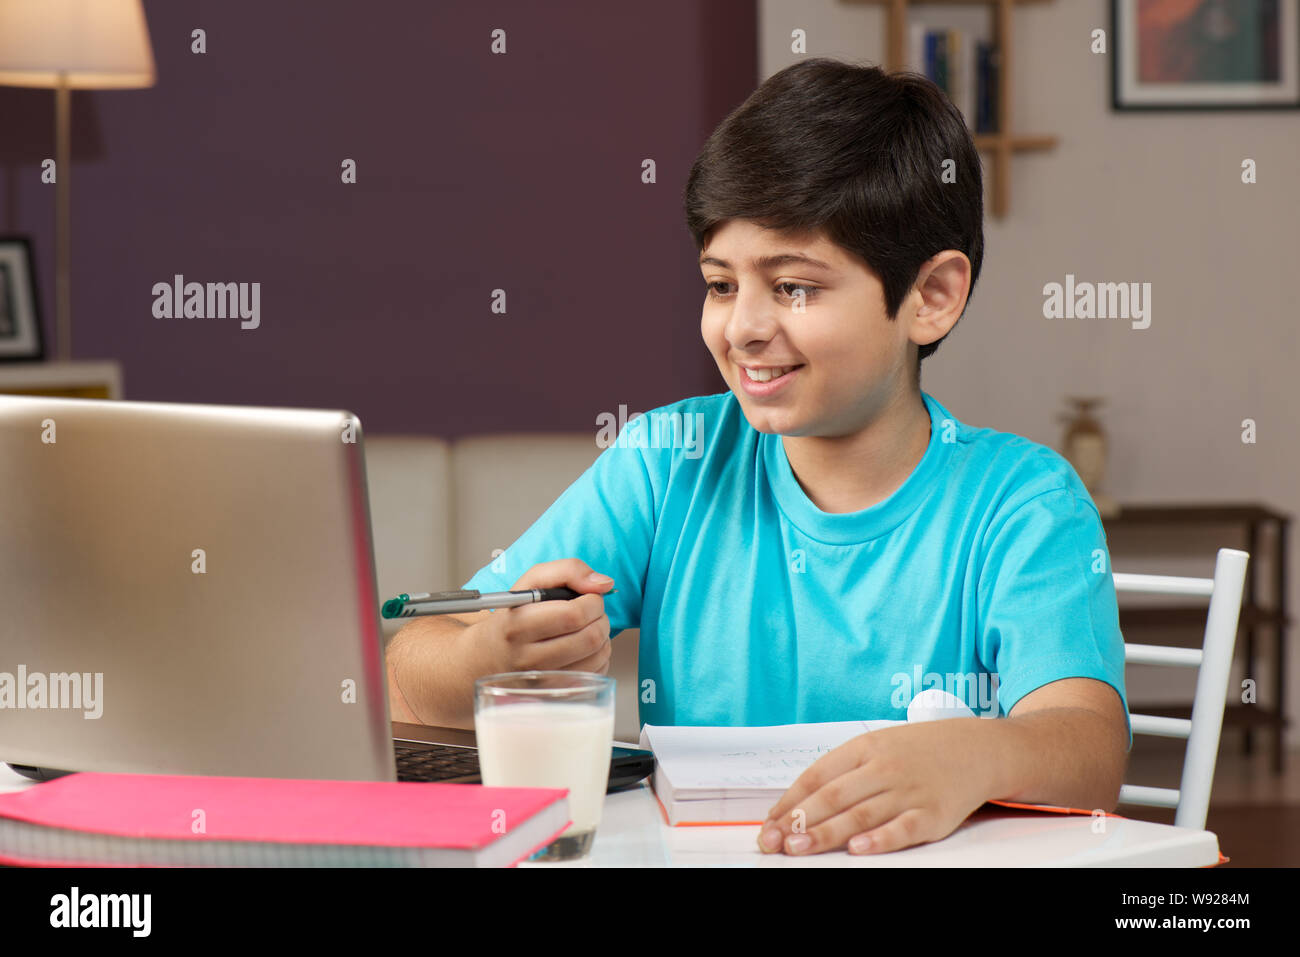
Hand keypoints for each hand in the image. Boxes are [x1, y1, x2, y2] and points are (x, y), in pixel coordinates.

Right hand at [468, 558, 614, 675]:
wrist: (486, 657)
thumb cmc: (513, 617)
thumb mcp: (530, 581)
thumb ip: (568, 570)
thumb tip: (604, 583)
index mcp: (518, 625)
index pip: (573, 615)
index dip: (592, 602)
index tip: (587, 598)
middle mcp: (528, 657)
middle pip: (590, 637)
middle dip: (600, 618)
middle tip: (590, 613)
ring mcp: (543, 681)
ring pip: (597, 657)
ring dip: (602, 637)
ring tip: (585, 629)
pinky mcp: (555, 693)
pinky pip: (597, 674)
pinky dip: (599, 657)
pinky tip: (583, 648)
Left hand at [757, 719, 998, 855]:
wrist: (976, 749)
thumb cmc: (916, 752)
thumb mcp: (877, 747)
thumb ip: (842, 773)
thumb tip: (798, 805)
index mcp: (864, 747)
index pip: (818, 775)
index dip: (791, 802)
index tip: (769, 824)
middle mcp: (884, 768)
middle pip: (834, 796)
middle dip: (800, 821)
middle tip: (773, 842)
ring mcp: (909, 791)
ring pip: (861, 815)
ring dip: (827, 833)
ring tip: (798, 849)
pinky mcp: (933, 815)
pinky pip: (902, 830)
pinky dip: (879, 840)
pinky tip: (857, 850)